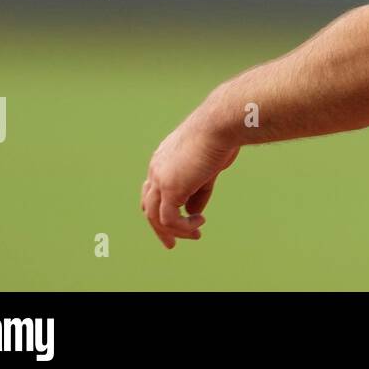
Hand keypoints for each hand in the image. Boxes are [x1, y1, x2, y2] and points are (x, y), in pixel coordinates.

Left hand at [141, 110, 239, 248]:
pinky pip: (168, 219)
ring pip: (155, 216)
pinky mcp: (170, 188)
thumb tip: (193, 214)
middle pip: (148, 205)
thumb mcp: (209, 168)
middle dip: (159, 227)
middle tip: (171, 244)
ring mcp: (160, 178)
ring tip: (195, 234)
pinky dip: (182, 227)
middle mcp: (156, 168)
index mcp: (163, 159)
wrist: (220, 125)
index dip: (162, 207)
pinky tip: (199, 223)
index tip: (179, 220)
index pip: (153, 189)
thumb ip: (198, 191)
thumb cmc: (220, 138)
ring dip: (174, 231)